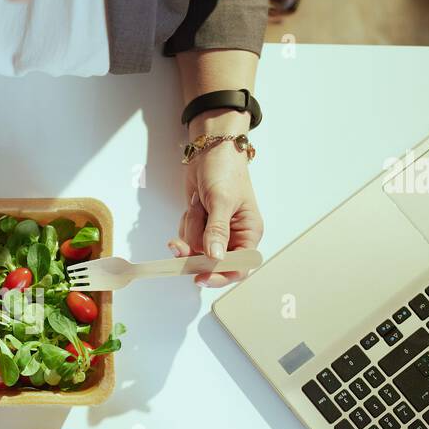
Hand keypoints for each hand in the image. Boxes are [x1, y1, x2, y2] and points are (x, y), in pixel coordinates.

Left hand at [169, 133, 264, 287]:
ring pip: (194, 249)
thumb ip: (217, 231)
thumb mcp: (222, 200)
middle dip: (195, 251)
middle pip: (211, 262)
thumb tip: (215, 258)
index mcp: (249, 233)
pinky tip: (193, 205)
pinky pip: (186, 238)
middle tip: (179, 246)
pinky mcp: (200, 226)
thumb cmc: (225, 170)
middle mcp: (234, 237)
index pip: (239, 267)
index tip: (200, 277)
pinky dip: (185, 223)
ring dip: (190, 228)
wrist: (209, 151)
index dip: (221, 276)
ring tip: (198, 203)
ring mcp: (215, 232)